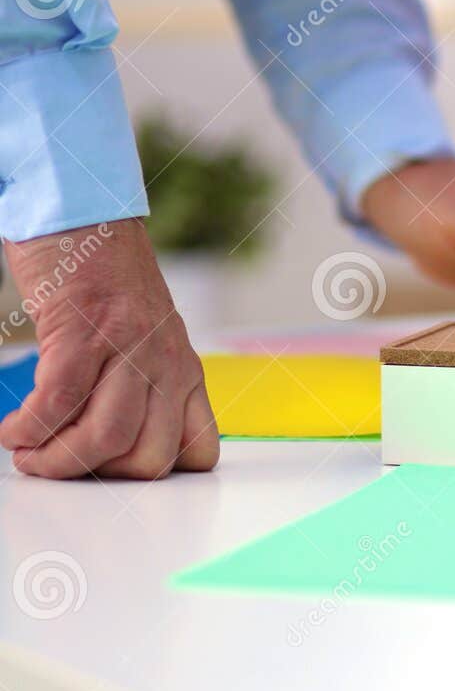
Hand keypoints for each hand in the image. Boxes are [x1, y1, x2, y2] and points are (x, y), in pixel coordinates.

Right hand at [0, 220, 218, 479]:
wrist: (83, 213)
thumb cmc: (103, 281)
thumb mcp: (146, 340)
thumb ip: (144, 386)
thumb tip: (112, 445)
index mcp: (186, 372)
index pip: (199, 453)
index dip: (152, 474)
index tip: (110, 468)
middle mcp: (168, 365)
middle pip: (149, 459)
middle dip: (98, 477)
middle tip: (57, 464)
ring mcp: (129, 348)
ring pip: (107, 439)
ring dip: (58, 460)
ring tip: (28, 453)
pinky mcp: (84, 330)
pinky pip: (59, 402)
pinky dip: (29, 428)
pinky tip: (11, 430)